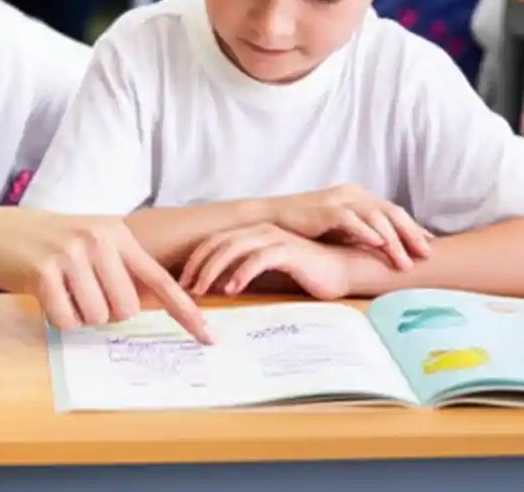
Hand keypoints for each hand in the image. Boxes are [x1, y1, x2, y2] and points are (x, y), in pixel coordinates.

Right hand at [0, 208, 212, 343]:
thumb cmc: (46, 244)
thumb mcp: (89, 243)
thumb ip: (120, 267)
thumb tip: (152, 305)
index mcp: (116, 234)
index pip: (159, 279)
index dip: (184, 311)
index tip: (207, 336)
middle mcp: (98, 240)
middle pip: (125, 309)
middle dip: (105, 312)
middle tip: (80, 292)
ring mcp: (71, 254)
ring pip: (97, 318)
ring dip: (79, 315)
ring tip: (60, 289)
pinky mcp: (44, 272)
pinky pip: (67, 321)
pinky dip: (57, 318)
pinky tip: (44, 294)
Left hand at [179, 223, 352, 299]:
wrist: (342, 270)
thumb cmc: (304, 273)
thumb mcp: (267, 271)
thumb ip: (243, 273)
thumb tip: (216, 288)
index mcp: (252, 233)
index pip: (214, 242)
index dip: (195, 261)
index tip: (181, 283)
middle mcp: (260, 231)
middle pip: (218, 244)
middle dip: (197, 266)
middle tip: (184, 289)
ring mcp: (274, 238)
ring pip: (234, 249)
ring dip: (213, 270)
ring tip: (201, 291)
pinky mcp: (289, 250)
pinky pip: (259, 259)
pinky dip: (242, 273)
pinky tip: (231, 290)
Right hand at [267, 185, 431, 270]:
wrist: (269, 220)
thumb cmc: (305, 227)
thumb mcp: (339, 230)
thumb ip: (360, 235)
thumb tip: (384, 251)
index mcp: (359, 198)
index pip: (394, 212)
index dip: (413, 229)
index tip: (430, 247)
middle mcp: (353, 195)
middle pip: (391, 212)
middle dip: (412, 234)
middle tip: (427, 255)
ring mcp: (339, 200)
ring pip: (375, 217)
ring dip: (393, 239)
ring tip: (404, 260)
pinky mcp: (324, 209)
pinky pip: (350, 219)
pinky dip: (365, 231)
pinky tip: (378, 243)